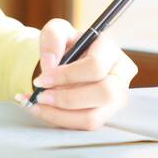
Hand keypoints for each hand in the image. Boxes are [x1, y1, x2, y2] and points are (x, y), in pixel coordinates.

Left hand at [14, 18, 137, 128]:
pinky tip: (43, 110)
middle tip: (41, 96)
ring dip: (60, 115)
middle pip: (103, 94)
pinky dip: (60, 120)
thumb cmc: (67, 45)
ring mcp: (116, 99)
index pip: (95, 66)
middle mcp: (120, 75)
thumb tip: (50, 65)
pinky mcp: (106, 114)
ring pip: (94, 117)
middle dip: (67, 99)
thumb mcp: (57, 31)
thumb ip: (52, 39)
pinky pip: (84, 126)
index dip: (66, 76)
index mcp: (111, 50)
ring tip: (37, 105)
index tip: (41, 80)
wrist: (69, 60)